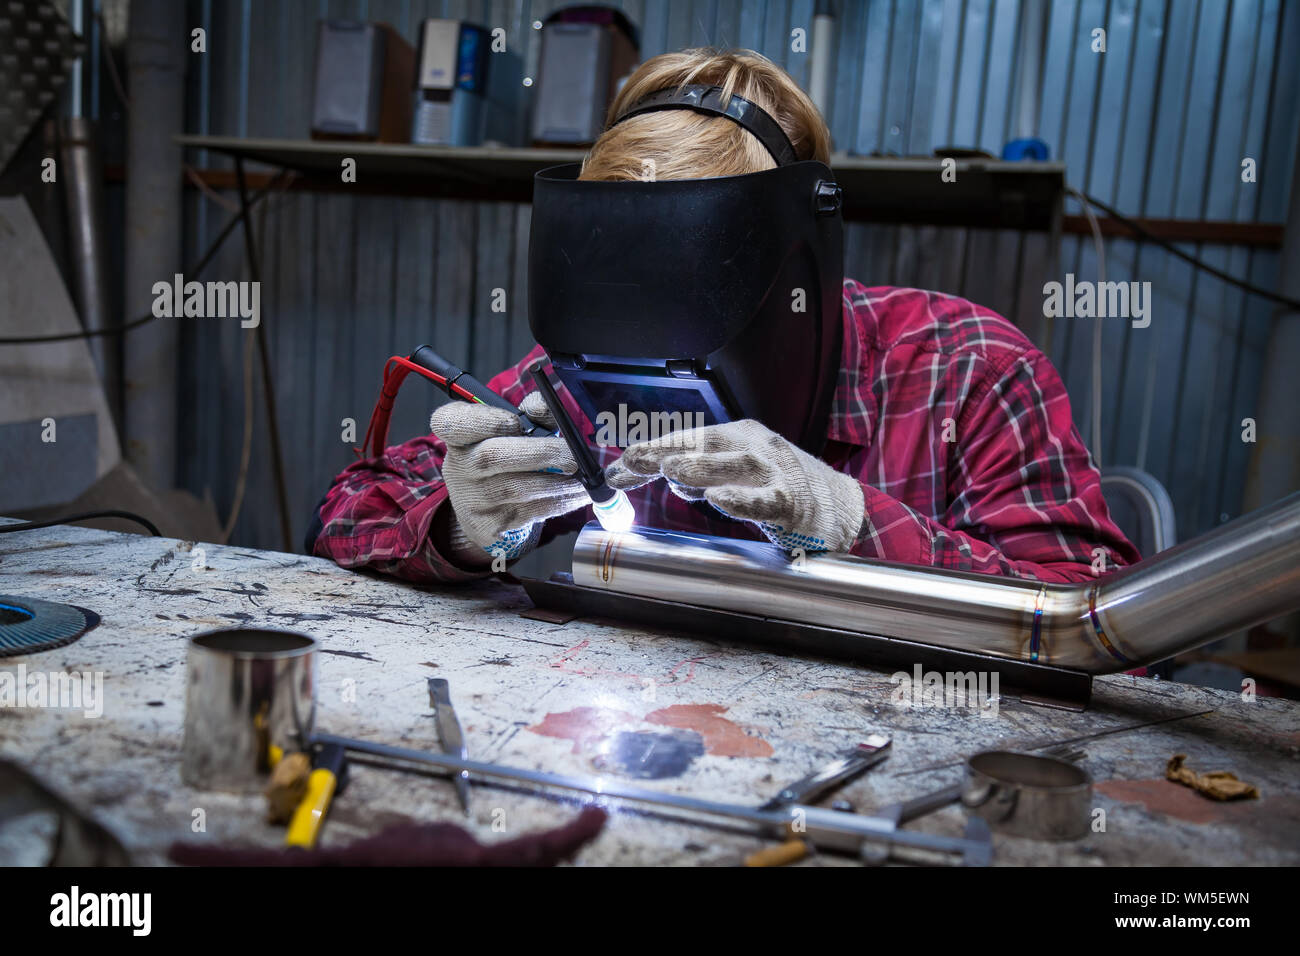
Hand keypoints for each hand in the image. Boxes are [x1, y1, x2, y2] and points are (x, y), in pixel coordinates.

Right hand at [429, 392, 588, 560]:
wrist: (492, 509)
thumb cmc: (507, 459)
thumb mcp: (512, 432)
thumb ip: (530, 413)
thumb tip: (545, 407)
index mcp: (458, 436)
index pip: (450, 422)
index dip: (485, 420)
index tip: (516, 421)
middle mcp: (458, 467)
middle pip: (491, 456)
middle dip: (541, 452)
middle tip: (573, 454)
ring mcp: (470, 500)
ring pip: (516, 488)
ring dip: (558, 482)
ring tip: (584, 477)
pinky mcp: (488, 526)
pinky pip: (529, 512)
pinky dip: (560, 501)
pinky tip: (577, 494)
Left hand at [605, 419, 864, 552]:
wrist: (839, 507)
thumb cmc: (781, 487)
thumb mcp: (735, 475)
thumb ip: (699, 476)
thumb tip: (660, 474)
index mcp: (737, 436)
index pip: (687, 438)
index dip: (650, 451)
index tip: (616, 469)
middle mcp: (755, 446)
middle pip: (706, 441)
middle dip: (666, 450)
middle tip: (631, 460)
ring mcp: (776, 472)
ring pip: (736, 463)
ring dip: (701, 465)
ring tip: (671, 469)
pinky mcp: (791, 503)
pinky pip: (765, 500)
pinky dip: (742, 499)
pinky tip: (719, 500)